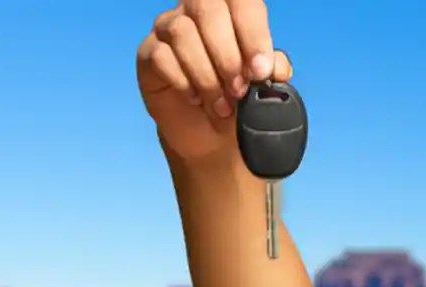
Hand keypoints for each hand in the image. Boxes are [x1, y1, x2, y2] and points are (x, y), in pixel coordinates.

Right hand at [137, 0, 292, 162]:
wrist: (210, 134)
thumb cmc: (237, 99)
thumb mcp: (262, 85)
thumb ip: (272, 68)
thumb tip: (277, 67)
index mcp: (231, 8)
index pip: (241, 0)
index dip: (253, 33)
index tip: (261, 71)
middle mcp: (196, 9)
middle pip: (207, 8)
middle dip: (227, 55)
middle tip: (239, 90)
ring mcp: (168, 27)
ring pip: (182, 33)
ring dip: (206, 75)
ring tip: (220, 104)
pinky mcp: (148, 52)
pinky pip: (161, 57)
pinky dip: (183, 82)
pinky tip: (195, 98)